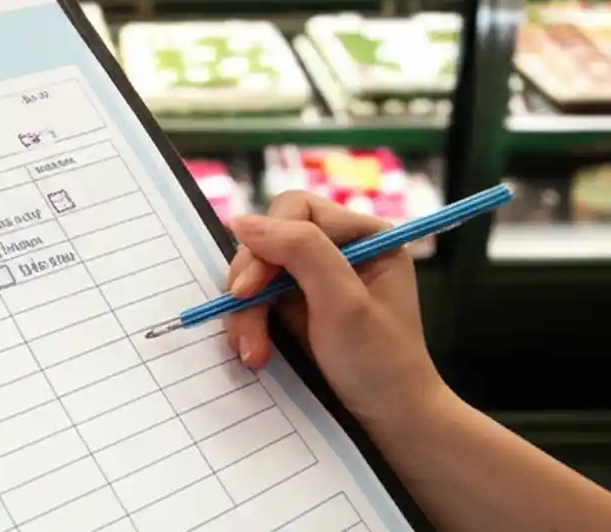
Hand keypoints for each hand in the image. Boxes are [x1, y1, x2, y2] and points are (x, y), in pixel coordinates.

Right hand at [222, 191, 449, 431]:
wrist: (388, 420)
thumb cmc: (380, 363)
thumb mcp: (343, 303)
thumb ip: (301, 251)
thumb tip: (243, 221)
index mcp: (365, 236)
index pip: (296, 211)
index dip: (267, 243)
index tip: (248, 288)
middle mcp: (340, 250)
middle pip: (270, 240)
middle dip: (251, 284)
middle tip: (243, 326)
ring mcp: (316, 278)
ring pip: (257, 272)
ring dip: (246, 312)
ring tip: (252, 352)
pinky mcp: (297, 305)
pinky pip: (256, 299)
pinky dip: (249, 324)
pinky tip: (255, 350)